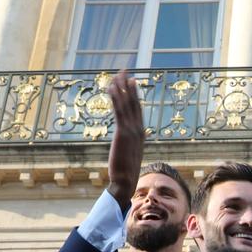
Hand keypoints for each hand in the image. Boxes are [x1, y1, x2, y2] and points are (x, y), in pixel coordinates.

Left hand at [105, 70, 144, 212]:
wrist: (126, 180)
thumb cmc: (126, 172)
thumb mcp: (130, 155)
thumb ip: (129, 145)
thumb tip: (126, 143)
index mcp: (141, 132)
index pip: (137, 108)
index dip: (134, 93)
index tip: (131, 81)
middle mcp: (138, 128)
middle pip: (133, 101)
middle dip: (128, 85)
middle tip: (124, 71)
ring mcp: (131, 130)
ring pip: (126, 103)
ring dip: (121, 87)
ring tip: (116, 74)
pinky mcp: (122, 132)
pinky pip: (118, 110)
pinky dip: (115, 97)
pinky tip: (111, 87)